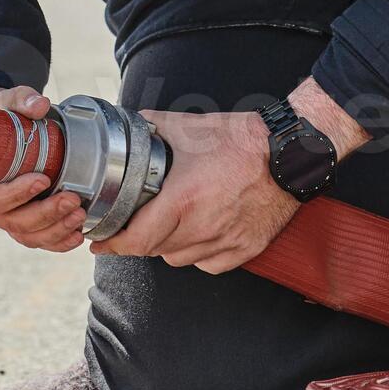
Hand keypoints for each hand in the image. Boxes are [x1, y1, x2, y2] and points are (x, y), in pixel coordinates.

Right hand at [0, 87, 85, 252]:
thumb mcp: (2, 102)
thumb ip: (19, 100)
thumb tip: (39, 104)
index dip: (14, 194)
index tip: (43, 178)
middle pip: (10, 222)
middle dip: (44, 213)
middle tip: (71, 199)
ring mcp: (2, 217)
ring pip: (25, 235)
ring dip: (54, 230)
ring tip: (78, 215)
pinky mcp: (19, 222)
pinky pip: (36, 239)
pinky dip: (56, 241)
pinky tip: (76, 235)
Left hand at [90, 109, 301, 274]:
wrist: (289, 153)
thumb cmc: (241, 140)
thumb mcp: (189, 127)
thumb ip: (151, 127)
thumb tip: (126, 125)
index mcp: (184, 200)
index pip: (137, 239)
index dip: (113, 244)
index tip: (99, 242)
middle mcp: (203, 227)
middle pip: (155, 250)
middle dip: (139, 239)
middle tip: (132, 225)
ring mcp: (226, 241)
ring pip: (179, 259)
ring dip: (167, 246)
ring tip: (168, 225)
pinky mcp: (246, 249)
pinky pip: (208, 264)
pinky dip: (197, 253)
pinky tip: (197, 233)